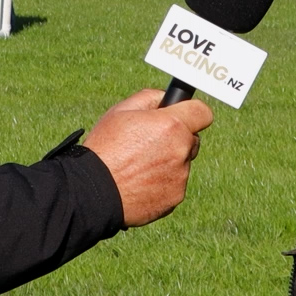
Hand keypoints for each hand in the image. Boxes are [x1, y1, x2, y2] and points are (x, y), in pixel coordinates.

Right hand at [82, 89, 213, 227]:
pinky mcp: (175, 197)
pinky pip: (174, 185)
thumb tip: (167, 99)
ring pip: (181, 163)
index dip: (193, 112)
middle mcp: (181, 150)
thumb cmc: (104, 147)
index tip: (185, 116)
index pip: (203, 112)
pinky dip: (162, 183)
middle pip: (192, 139)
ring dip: (168, 162)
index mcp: (171, 125)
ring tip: (138, 166)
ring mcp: (180, 176)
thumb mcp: (121, 111)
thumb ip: (150, 98)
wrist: (92, 190)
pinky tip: (139, 182)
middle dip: (177, 139)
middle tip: (151, 143)